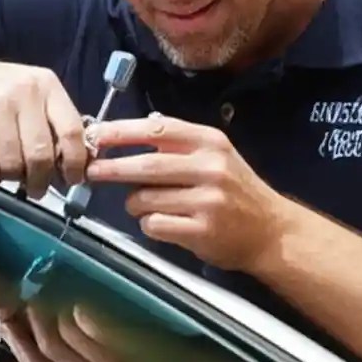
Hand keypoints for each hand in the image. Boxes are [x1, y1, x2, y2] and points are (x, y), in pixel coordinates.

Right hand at [0, 56, 88, 193]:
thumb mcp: (29, 95)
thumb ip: (52, 124)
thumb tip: (75, 166)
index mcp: (46, 85)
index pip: (72, 131)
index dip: (76, 163)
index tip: (72, 179)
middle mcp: (24, 92)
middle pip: (42, 154)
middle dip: (41, 180)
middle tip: (36, 189)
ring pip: (14, 165)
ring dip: (11, 179)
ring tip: (6, 174)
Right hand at [0, 302, 196, 361]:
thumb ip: (75, 355)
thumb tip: (42, 319)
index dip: (14, 338)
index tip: (4, 312)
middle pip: (44, 348)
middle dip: (30, 318)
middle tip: (24, 290)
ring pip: (64, 335)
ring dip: (53, 308)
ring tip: (50, 285)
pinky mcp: (121, 356)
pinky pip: (90, 327)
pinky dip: (80, 309)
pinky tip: (79, 296)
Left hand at [85, 115, 288, 270]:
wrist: (271, 230)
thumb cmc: (234, 189)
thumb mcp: (214, 155)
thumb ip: (176, 144)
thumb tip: (123, 133)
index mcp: (209, 142)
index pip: (157, 130)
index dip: (121, 132)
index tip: (94, 135)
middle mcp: (210, 168)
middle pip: (146, 166)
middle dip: (112, 168)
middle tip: (90, 171)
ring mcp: (207, 201)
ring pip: (146, 199)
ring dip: (134, 203)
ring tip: (142, 204)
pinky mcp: (202, 231)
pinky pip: (155, 224)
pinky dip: (149, 223)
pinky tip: (161, 223)